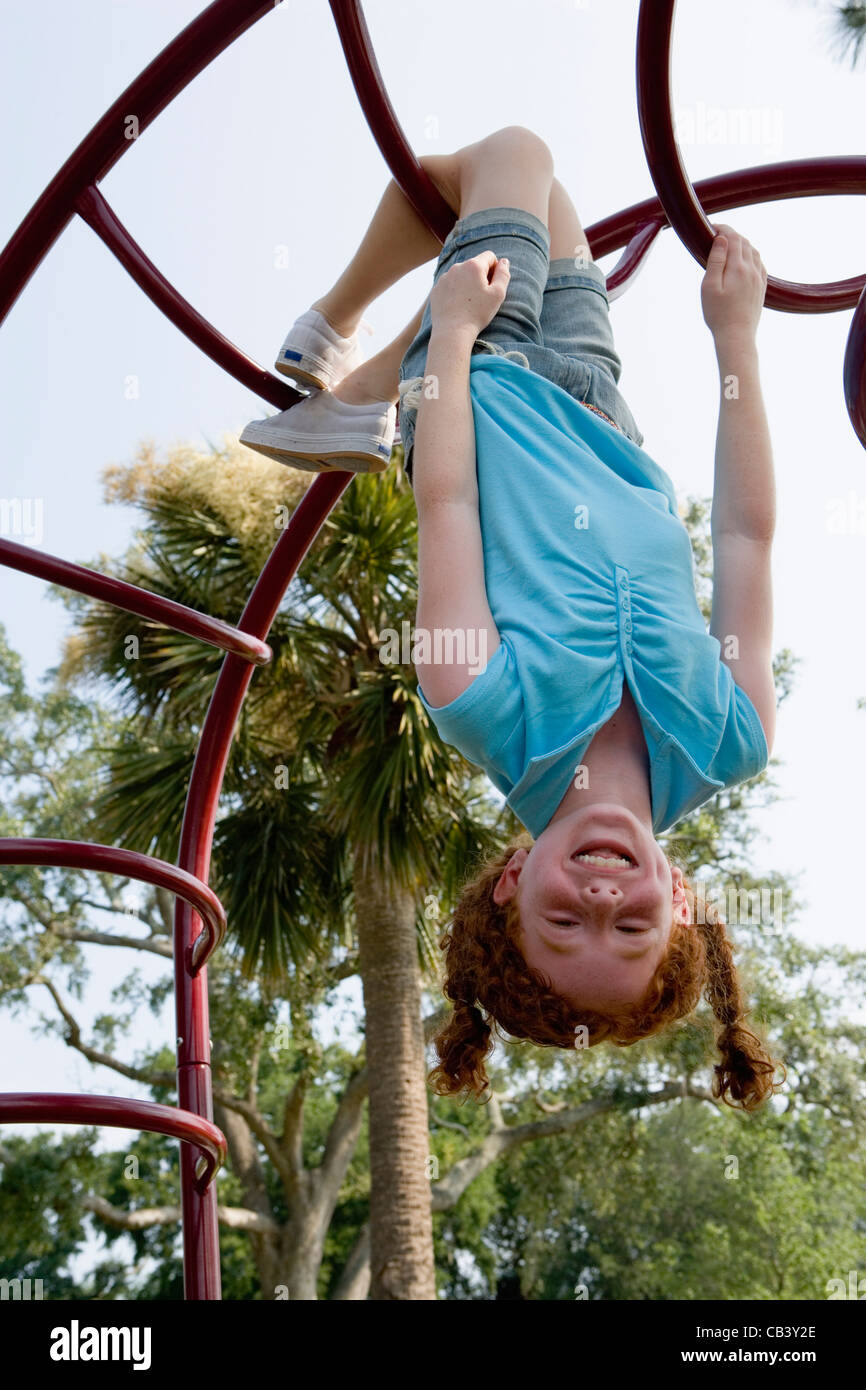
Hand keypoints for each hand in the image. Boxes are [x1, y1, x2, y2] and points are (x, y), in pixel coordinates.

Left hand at [429, 251, 510, 338]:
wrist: (452, 331)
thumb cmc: (477, 313)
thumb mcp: (498, 294)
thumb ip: (503, 274)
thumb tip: (504, 261)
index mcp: (473, 265)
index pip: (489, 256)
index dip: (495, 269)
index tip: (493, 285)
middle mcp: (457, 267)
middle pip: (474, 265)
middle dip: (480, 276)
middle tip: (482, 297)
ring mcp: (444, 277)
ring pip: (461, 274)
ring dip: (467, 283)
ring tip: (469, 302)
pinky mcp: (436, 289)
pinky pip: (449, 285)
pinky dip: (455, 291)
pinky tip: (458, 305)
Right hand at [700, 223, 767, 343]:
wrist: (737, 335)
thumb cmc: (718, 314)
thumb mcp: (710, 286)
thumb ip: (716, 260)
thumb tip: (722, 239)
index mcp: (738, 267)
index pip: (733, 238)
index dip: (723, 229)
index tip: (711, 227)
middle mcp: (752, 269)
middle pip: (744, 242)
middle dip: (731, 235)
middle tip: (716, 235)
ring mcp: (759, 278)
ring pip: (753, 251)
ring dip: (741, 244)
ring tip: (728, 245)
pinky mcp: (761, 287)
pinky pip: (759, 263)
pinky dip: (750, 255)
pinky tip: (743, 260)